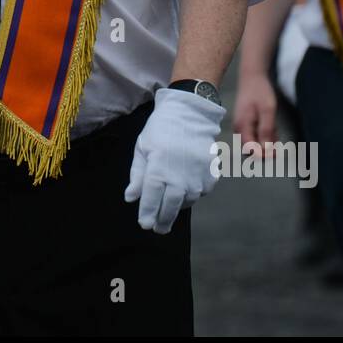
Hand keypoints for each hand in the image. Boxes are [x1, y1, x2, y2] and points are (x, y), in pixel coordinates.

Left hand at [124, 87, 224, 233]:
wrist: (190, 113)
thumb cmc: (161, 129)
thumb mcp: (143, 148)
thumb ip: (137, 175)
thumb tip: (131, 198)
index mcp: (159, 169)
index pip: (152, 200)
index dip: (148, 214)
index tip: (145, 225)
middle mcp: (180, 177)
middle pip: (171, 206)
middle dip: (163, 220)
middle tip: (158, 229)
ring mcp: (198, 177)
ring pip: (187, 201)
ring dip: (177, 206)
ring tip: (170, 206)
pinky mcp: (211, 174)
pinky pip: (201, 192)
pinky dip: (192, 194)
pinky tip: (185, 189)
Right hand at [234, 69, 278, 156]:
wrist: (252, 76)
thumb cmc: (259, 91)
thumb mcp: (267, 110)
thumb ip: (266, 130)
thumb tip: (266, 149)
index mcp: (242, 126)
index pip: (250, 149)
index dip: (263, 155)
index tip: (276, 154)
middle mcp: (240, 128)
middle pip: (251, 148)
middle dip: (265, 150)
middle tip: (279, 147)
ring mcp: (242, 125)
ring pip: (255, 141)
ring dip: (267, 142)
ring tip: (276, 133)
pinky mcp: (246, 122)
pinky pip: (256, 134)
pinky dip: (266, 134)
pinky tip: (273, 128)